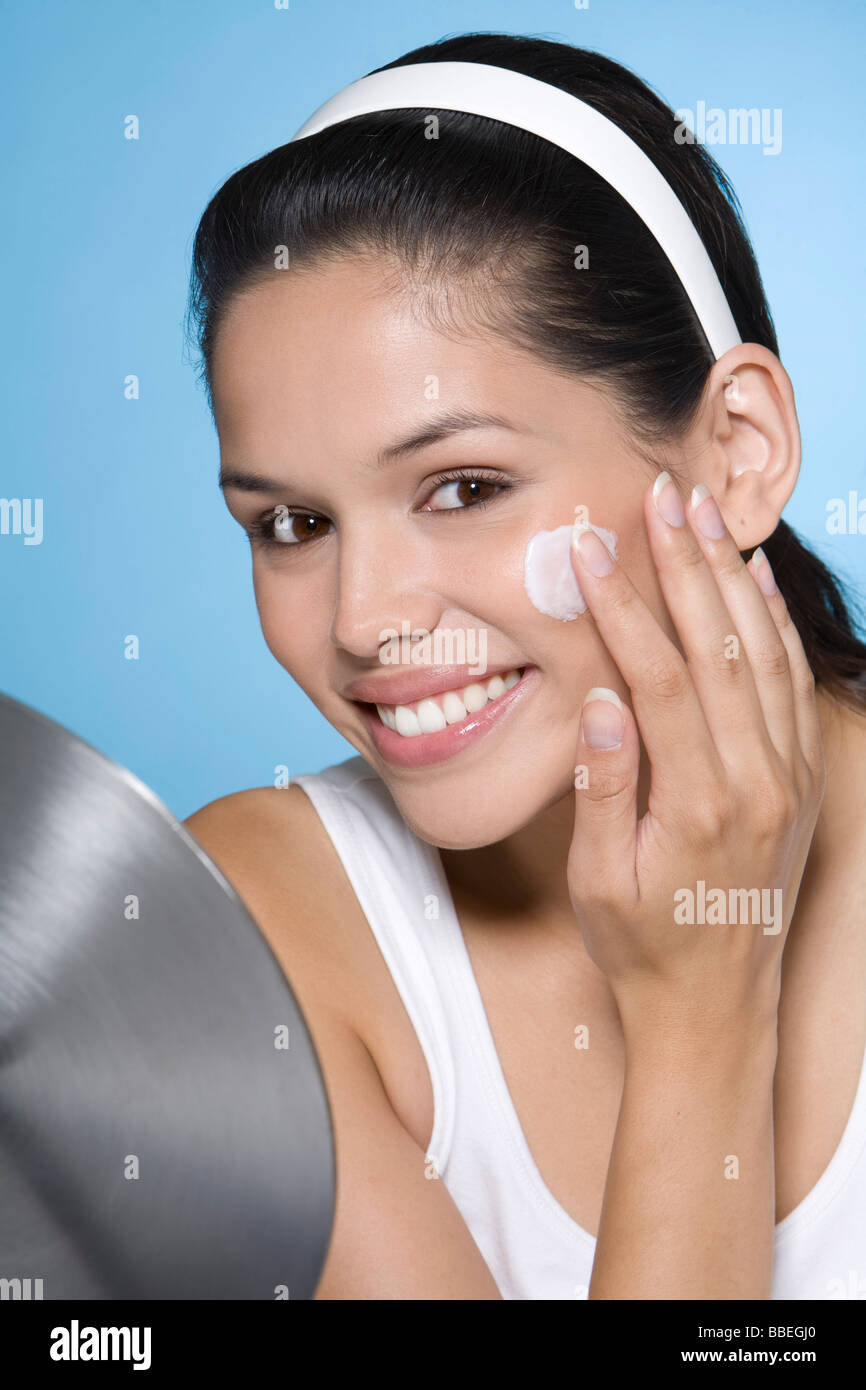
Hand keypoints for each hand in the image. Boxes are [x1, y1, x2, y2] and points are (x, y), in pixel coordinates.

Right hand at [567, 474, 825, 1033]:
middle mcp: (758, 781)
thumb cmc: (642, 945)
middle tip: (660, 498)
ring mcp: (788, 777)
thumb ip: (604, 785)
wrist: (715, 1006)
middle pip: (721, 648)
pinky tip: (751, 582)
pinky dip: (773, 626)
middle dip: (685, 566)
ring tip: (702, 517)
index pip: (660, 679)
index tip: (591, 550)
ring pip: (763, 655)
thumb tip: (602, 698)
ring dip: (731, 580)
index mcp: (701, 803)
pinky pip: (792, 685)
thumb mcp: (599, 880)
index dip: (623, 607)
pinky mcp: (800, 780)